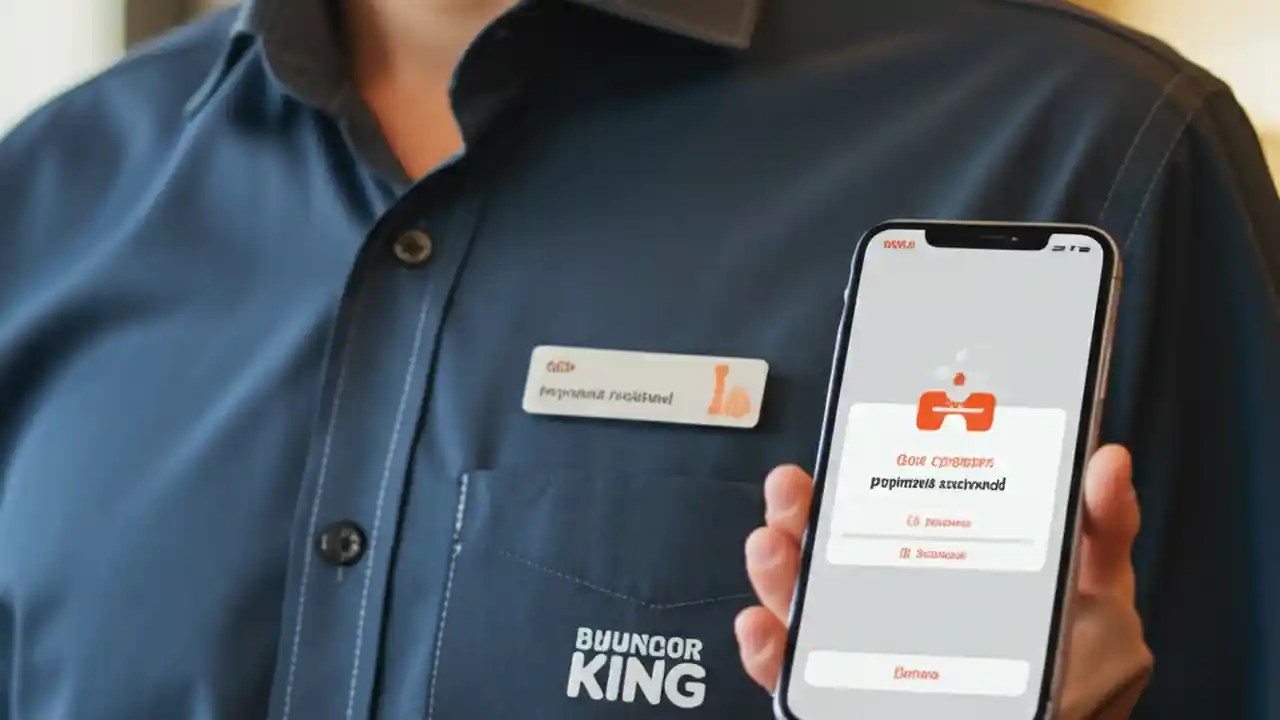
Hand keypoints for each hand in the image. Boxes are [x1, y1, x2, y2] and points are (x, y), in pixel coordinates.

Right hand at [735, 445, 1152, 718]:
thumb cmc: (1078, 680)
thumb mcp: (1098, 595)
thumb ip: (1100, 531)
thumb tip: (1108, 459)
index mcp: (941, 561)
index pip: (883, 508)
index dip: (854, 473)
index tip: (845, 443)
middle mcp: (892, 601)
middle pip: (825, 548)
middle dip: (798, 511)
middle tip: (793, 490)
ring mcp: (866, 651)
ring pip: (799, 603)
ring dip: (774, 571)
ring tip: (774, 547)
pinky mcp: (845, 696)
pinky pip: (795, 676)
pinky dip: (771, 653)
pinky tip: (768, 632)